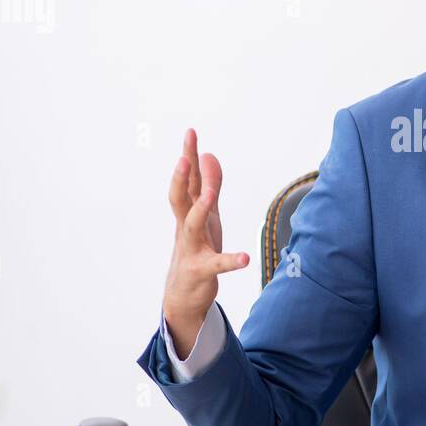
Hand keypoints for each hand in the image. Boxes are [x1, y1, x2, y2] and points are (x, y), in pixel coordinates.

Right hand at [162, 128, 249, 357]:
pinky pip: (216, 264)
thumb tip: (208, 155)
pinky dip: (230, 261)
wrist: (181, 293)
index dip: (188, 156)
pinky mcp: (202, 271)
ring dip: (200, 209)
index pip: (187, 180)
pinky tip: (244, 258)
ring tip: (210, 195)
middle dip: (182, 178)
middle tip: (185, 158)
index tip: (191, 132)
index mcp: (189, 212)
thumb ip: (208, 185)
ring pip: (192, 226)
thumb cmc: (196, 247)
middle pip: (180, 198)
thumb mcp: (206, 214)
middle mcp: (186, 227)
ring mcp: (191, 248)